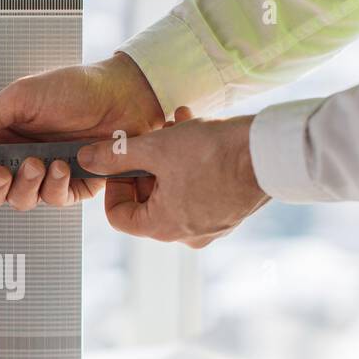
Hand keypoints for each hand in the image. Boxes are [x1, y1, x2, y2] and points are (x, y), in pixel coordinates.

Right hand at [0, 52, 163, 209]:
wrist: (123, 94)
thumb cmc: (73, 88)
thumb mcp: (20, 96)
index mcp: (0, 138)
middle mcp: (19, 160)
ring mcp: (45, 176)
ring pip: (20, 201)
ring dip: (24, 185)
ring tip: (38, 161)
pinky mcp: (72, 186)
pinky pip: (54, 200)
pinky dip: (54, 186)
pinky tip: (62, 166)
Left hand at [80, 108, 269, 247]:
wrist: (272, 152)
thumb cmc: (215, 153)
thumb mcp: (156, 148)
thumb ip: (115, 156)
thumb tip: (86, 159)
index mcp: (162, 228)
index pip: (118, 216)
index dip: (114, 184)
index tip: (121, 159)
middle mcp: (185, 234)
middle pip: (147, 201)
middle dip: (146, 162)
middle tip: (151, 135)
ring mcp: (210, 226)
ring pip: (174, 189)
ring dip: (170, 156)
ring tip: (178, 124)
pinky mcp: (229, 212)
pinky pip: (199, 189)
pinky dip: (193, 163)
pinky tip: (198, 130)